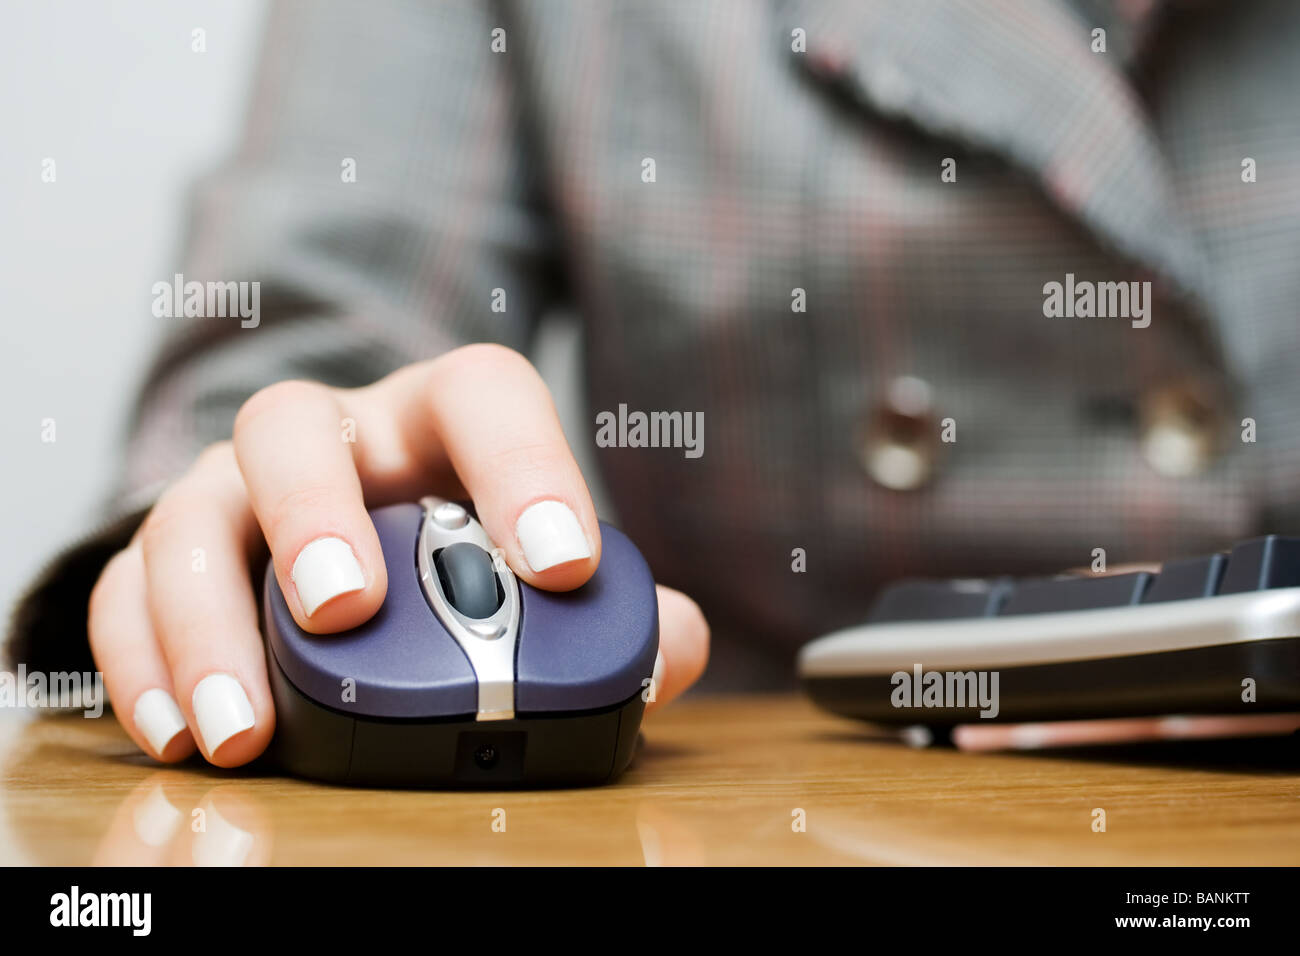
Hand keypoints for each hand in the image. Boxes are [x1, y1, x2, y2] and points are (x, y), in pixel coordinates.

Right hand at [87, 344, 709, 765]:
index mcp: (439, 422)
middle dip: (316, 514)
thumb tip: (674, 646)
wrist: (351, 534)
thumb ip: (618, 610)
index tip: (564, 566)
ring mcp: (240, 490)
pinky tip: (181, 732)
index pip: (483, 395)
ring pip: (191, 510)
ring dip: (206, 617)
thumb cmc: (459, 547)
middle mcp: (332, 439)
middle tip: (346, 608)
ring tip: (243, 727)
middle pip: (294, 429)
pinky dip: (142, 659)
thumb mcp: (535, 560)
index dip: (527, 466)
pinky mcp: (176, 551)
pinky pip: (129, 584)